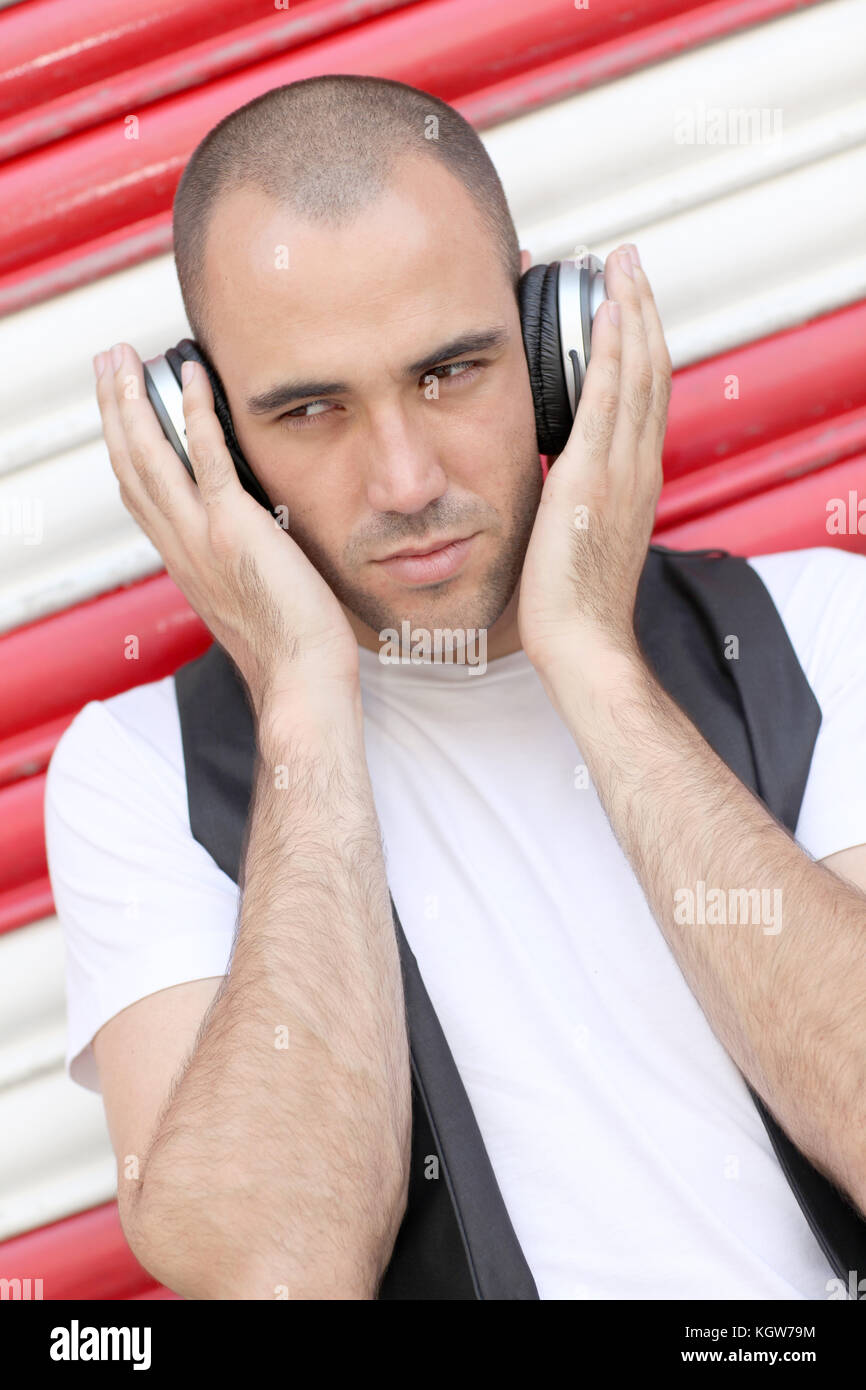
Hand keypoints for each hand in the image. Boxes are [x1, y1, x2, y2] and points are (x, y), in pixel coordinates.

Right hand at [94, 343, 358, 717]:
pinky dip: (195, 413)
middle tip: (107, 364)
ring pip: (151, 457)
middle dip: (114, 411)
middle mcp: (181, 548)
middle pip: (131, 467)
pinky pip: (208, 458)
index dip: (124, 449)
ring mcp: (202, 537)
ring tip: (125, 358)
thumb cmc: (292, 652)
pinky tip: (192, 376)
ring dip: (133, 401)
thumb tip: (257, 541)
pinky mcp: (234, 528)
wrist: (300, 681)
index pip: (140, 496)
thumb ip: (241, 564)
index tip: (119, 413)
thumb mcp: (252, 600)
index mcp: (184, 564)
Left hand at [517, 243, 670, 674]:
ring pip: (638, 373)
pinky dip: (613, 353)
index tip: (624, 301)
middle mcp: (638, 468)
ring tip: (619, 264)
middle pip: (651, 370)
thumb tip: (552, 483)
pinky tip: (607, 314)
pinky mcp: (592, 479)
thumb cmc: (570, 605)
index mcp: (634, 481)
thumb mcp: (576, 539)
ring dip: (630, 313)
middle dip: (640, 310)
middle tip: (626, 260)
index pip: (644, 395)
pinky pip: (609, 402)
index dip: (637, 343)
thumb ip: (572, 501)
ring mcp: (621, 472)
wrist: (582, 645)